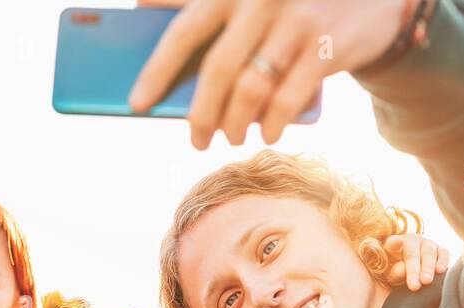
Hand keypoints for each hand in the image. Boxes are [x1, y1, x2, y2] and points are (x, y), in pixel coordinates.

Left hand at [131, 0, 416, 147]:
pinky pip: (286, 100)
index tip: (137, 104)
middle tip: (195, 139)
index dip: (156, 71)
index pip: (184, 31)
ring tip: (233, 137)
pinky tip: (267, 133)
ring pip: (250, 90)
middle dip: (200, 114)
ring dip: (236, 124)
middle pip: (216, 70)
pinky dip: (272, 124)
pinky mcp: (326, 47)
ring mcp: (296, 21)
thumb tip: (151, 30)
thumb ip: (214, 13)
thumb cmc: (295, 1)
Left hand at [385, 233, 449, 291]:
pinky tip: (441, 270)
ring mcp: (427, 243)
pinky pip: (444, 253)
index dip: (395, 243)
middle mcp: (412, 240)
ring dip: (428, 268)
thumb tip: (403, 269)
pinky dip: (443, 261)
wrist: (413, 272)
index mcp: (394, 244)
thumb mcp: (391, 274)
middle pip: (412, 254)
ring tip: (426, 281)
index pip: (392, 243)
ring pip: (429, 253)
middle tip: (414, 286)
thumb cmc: (397, 273)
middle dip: (413, 270)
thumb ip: (396, 271)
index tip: (396, 243)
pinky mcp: (440, 249)